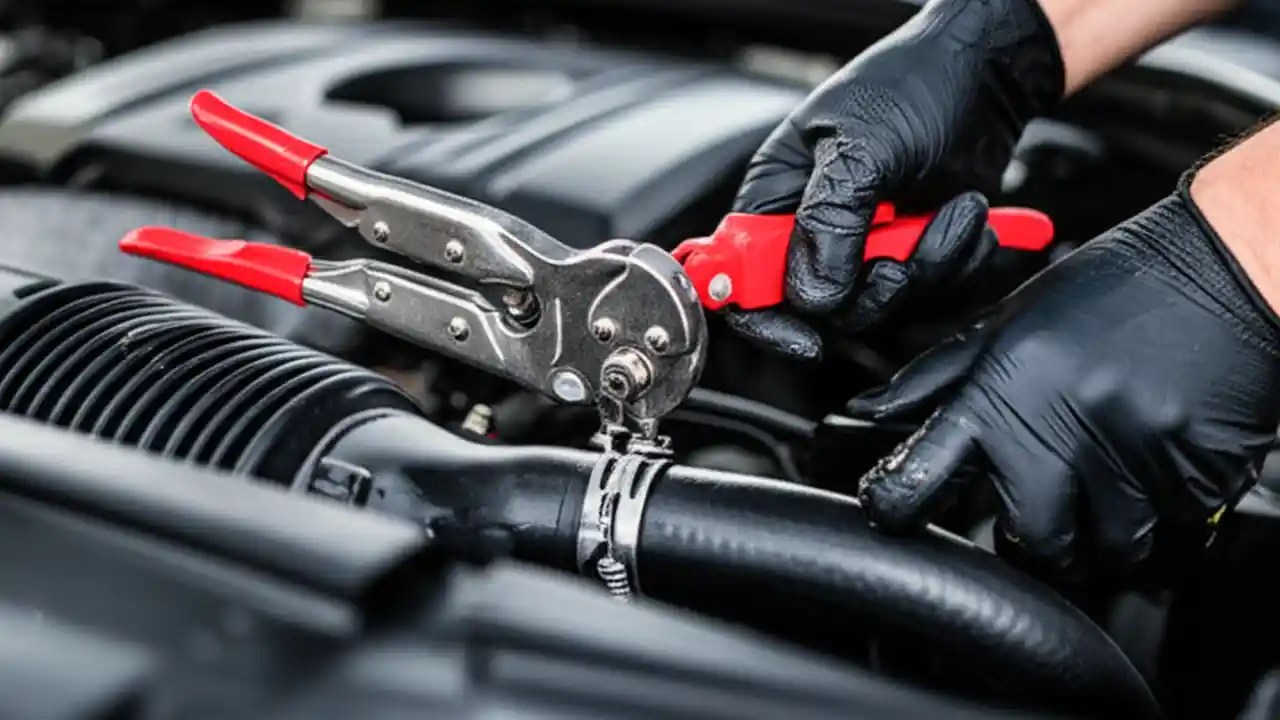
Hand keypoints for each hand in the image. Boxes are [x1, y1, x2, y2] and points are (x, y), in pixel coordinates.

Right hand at [725, 0, 1064, 360]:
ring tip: (953, 211)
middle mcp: (813, 229)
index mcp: (777, 198)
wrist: (985, 76)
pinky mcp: (911, 256)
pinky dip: (959, 260)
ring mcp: (864, 247)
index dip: (764, 318)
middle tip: (897, 258)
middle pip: (818, 308)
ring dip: (930, 265)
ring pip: (880, 305)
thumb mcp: (862, 148)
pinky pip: (930, 293)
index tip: (802, 337)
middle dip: (871, 291)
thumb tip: (812, 293)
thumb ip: (831, 223)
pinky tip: (965, 214)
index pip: (743, 278)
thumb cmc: (911, 87)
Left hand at [848, 179, 1279, 584]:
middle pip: (1034, 541)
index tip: (894, 511)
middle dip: (1035, 539)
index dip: (896, 505)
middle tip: (1043, 509)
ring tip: (1107, 483)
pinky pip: (1171, 530)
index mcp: (1004, 392)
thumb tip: (871, 410)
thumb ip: (939, 376)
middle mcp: (1064, 431)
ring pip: (1109, 550)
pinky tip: (1155, 463)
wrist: (1230, 264)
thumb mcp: (1009, 321)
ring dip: (1102, 535)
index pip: (921, 478)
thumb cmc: (1114, 288)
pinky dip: (1160, 512)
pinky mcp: (1198, 477)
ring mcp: (1135, 459)